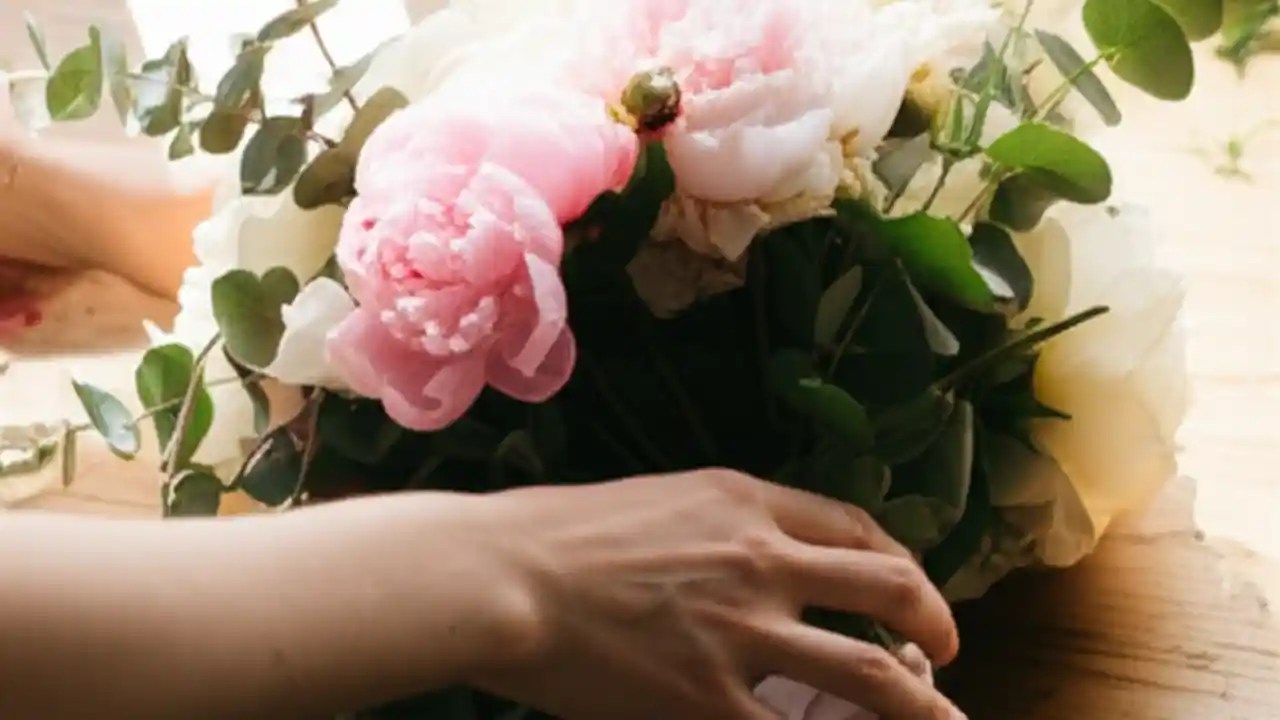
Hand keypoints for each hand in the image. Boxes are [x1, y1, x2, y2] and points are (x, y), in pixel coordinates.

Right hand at [468, 470, 963, 719]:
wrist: (506, 575)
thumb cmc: (562, 532)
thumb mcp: (659, 499)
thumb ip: (722, 523)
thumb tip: (764, 556)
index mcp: (747, 503)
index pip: (854, 527)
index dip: (898, 562)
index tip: (910, 589)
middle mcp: (763, 562)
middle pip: (888, 589)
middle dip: (936, 622)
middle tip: (950, 651)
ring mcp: (744, 635)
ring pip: (871, 675)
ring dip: (924, 708)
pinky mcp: (710, 701)